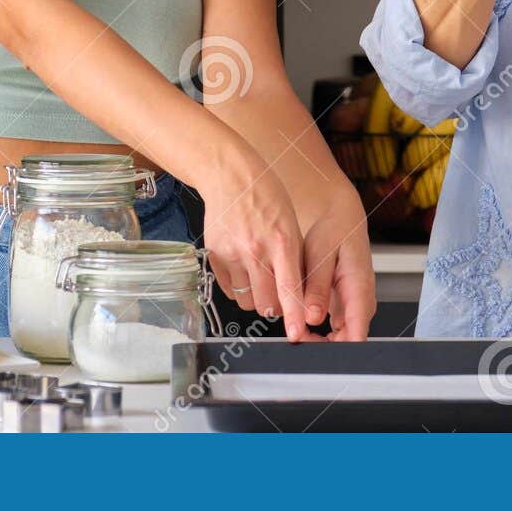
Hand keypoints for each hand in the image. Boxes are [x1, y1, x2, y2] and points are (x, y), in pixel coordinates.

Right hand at [199, 148, 309, 340]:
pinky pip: (228, 290)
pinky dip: (238, 289)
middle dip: (276, 308)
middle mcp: (255, 251)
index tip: (296, 335)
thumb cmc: (267, 196)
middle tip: (280, 297)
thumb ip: (292, 258)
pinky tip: (243, 270)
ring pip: (246, 301)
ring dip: (257, 298)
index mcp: (281, 241)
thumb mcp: (291, 224)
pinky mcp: (214, 255)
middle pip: (266, 304)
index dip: (294, 316)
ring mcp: (231, 254)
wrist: (230, 175)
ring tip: (260, 278)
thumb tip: (294, 294)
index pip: (289, 288)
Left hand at [293, 184, 376, 340]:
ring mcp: (355, 304)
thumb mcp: (319, 255)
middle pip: (349, 339)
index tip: (317, 354)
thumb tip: (312, 317)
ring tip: (297, 328)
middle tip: (296, 336)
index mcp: (359, 287)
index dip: (340, 350)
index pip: (358, 331)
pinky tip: (303, 322)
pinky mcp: (347, 305)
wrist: (340, 220)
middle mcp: (361, 300)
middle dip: (322, 346)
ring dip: (320, 340)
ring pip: (342, 336)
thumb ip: (316, 287)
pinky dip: (320, 331)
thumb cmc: (333, 231)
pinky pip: (337, 328)